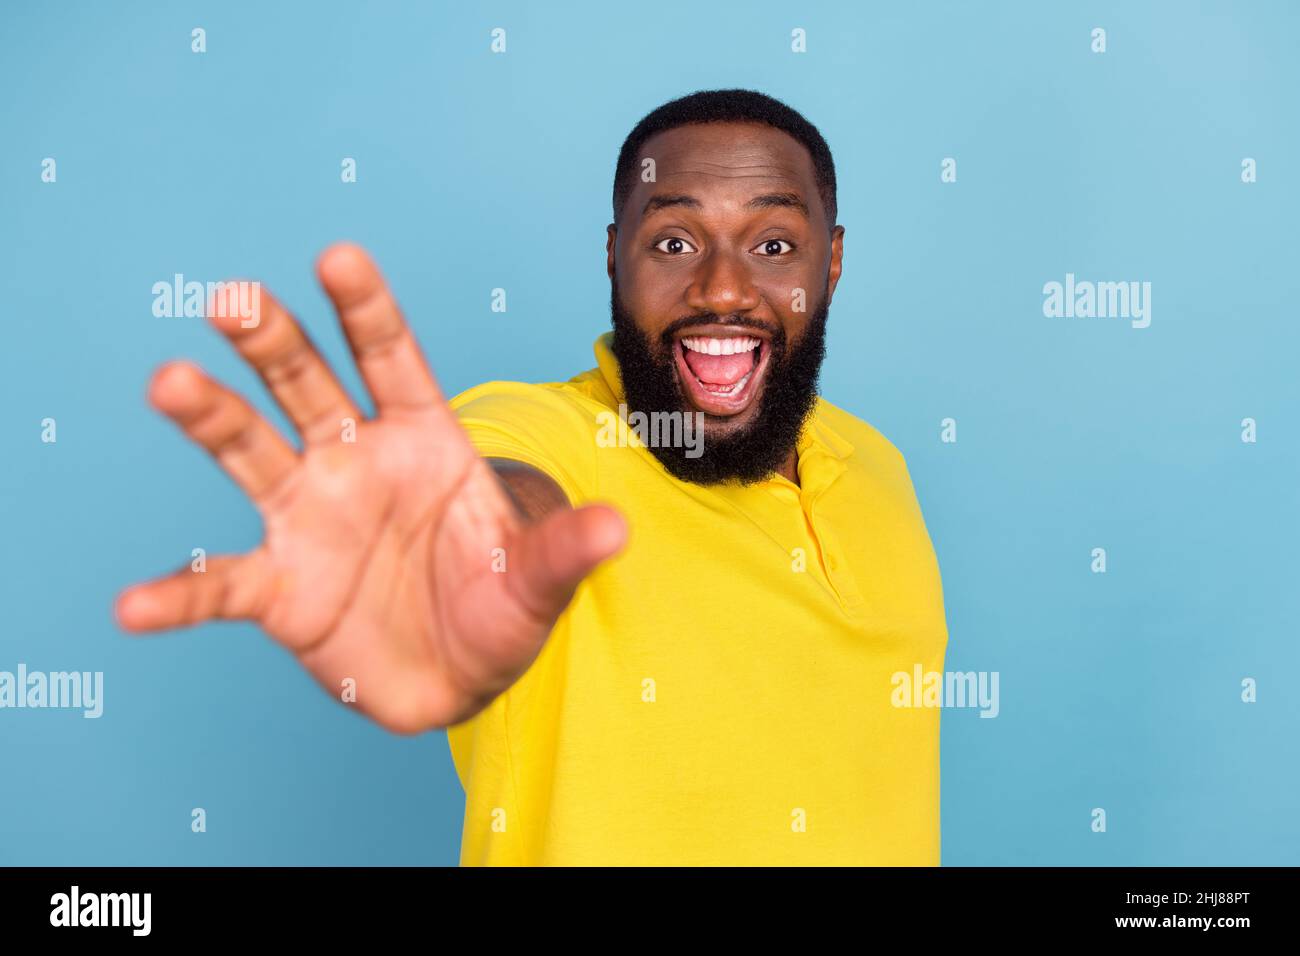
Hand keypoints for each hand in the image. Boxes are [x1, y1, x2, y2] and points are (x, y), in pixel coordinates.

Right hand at [115, 244, 625, 732]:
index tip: (337, 254)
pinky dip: (179, 596)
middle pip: (308, 386)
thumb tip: (620, 527)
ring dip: (211, 417)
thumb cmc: (500, 605)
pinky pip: (222, 587)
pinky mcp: (281, 588)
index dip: (366, 308)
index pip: (391, 359)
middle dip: (274, 341)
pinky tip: (135, 606)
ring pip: (253, 452)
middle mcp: (355, 461)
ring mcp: (310, 517)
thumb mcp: (539, 580)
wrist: (460, 672)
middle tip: (233, 298)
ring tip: (170, 382)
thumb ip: (565, 551)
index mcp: (423, 439)